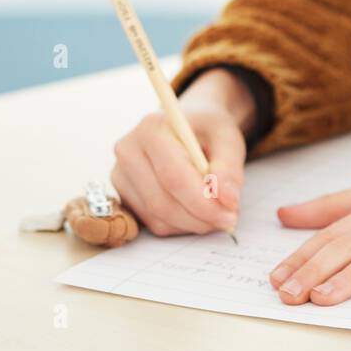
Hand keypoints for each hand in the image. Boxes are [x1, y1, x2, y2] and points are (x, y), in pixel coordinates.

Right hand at [111, 68, 254, 236]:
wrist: (188, 126)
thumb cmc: (207, 130)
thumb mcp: (228, 138)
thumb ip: (229, 168)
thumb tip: (228, 200)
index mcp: (152, 128)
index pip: (173, 177)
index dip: (202, 202)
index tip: (229, 215)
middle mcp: (128, 151)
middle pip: (161, 202)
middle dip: (199, 218)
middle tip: (228, 219)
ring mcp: (121, 174)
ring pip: (157, 217)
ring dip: (191, 223)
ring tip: (215, 211)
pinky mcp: (123, 194)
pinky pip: (153, 222)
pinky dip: (180, 224)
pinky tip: (195, 209)